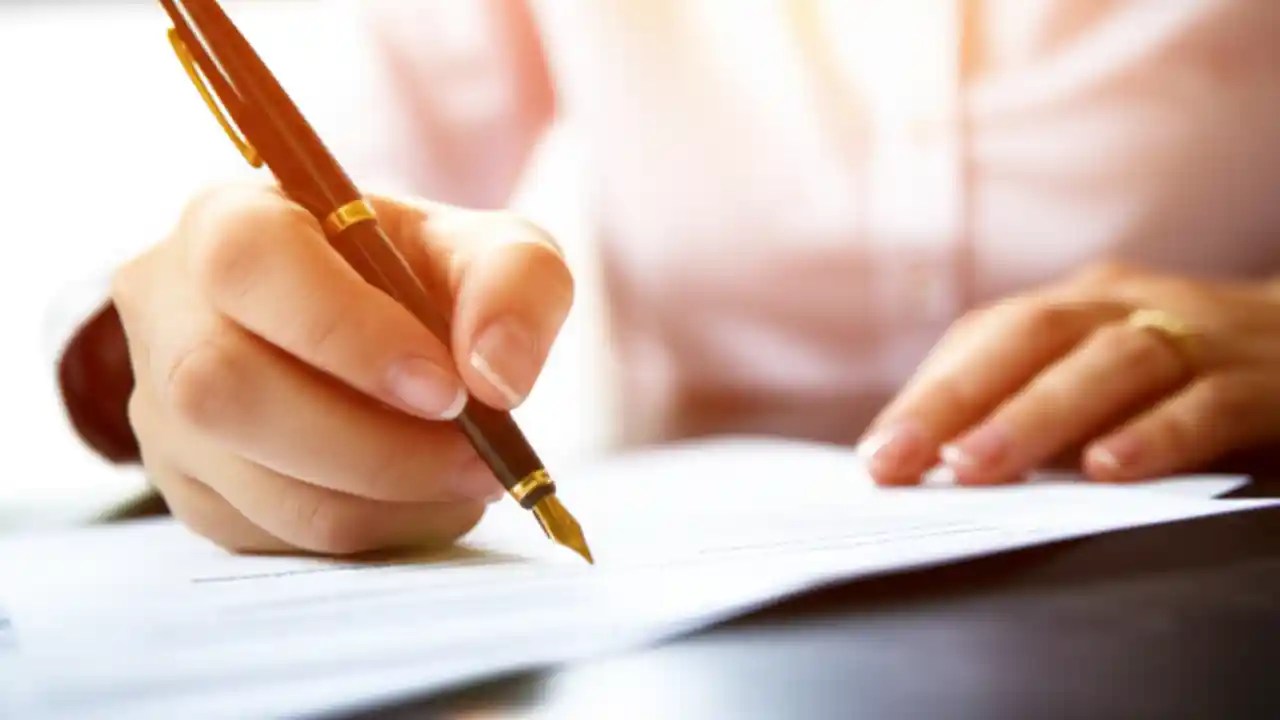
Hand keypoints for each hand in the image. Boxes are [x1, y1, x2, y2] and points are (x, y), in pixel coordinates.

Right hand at [113, 183, 572, 553]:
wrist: (370, 327)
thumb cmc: (421, 277)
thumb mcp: (488, 249)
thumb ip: (516, 284)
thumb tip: (498, 378)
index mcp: (229, 219)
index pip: (250, 263)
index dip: (346, 333)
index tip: (447, 390)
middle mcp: (171, 310)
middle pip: (230, 390)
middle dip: (376, 446)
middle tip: (481, 460)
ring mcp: (165, 411)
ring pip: (257, 483)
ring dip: (387, 501)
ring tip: (469, 480)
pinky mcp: (191, 489)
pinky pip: (273, 535)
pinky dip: (369, 531)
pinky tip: (422, 499)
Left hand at [859, 263, 1279, 485]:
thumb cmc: (1186, 378)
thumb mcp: (1102, 380)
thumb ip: (1033, 410)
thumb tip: (932, 467)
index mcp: (1082, 306)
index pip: (988, 338)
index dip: (928, 394)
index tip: (877, 457)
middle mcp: (1132, 306)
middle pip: (1033, 335)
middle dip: (957, 399)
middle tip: (899, 462)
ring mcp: (1201, 336)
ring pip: (1112, 361)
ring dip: (1037, 415)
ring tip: (976, 467)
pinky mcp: (1267, 382)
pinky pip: (1208, 401)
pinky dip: (1156, 434)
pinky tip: (1110, 470)